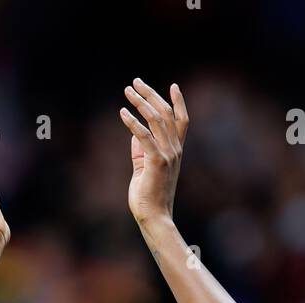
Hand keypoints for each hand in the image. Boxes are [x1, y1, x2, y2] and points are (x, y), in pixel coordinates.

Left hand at [119, 78, 187, 226]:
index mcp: (175, 152)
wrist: (154, 218)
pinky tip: (123, 113)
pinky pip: (144, 136)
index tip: (173, 85)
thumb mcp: (144, 170)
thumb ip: (140, 152)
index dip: (178, 102)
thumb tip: (134, 135)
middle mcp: (175, 150)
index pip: (181, 121)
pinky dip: (133, 122)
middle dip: (150, 94)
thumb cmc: (148, 198)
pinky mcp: (156, 162)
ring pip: (156, 120)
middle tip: (135, 82)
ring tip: (127, 92)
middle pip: (166, 113)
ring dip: (141, 102)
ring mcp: (168, 155)